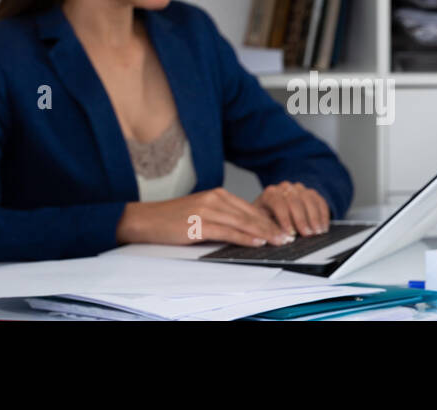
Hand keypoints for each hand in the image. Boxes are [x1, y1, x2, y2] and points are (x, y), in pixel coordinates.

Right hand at [116, 187, 293, 247]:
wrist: (147, 219)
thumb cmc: (173, 218)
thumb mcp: (201, 212)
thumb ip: (222, 217)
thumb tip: (246, 230)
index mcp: (216, 195)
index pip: (249, 208)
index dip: (268, 219)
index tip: (283, 228)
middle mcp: (214, 199)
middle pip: (249, 214)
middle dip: (271, 226)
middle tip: (289, 236)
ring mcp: (206, 210)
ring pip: (242, 222)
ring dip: (264, 233)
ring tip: (280, 241)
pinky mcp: (199, 224)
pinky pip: (227, 231)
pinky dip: (245, 237)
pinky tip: (257, 242)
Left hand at [254, 180, 329, 237]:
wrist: (276, 211)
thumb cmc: (269, 220)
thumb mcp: (263, 225)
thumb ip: (270, 231)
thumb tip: (281, 238)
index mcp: (270, 195)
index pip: (277, 203)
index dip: (285, 219)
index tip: (290, 233)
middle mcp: (284, 188)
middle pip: (294, 200)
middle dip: (301, 219)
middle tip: (307, 234)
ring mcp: (299, 189)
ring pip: (308, 199)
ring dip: (314, 217)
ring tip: (317, 232)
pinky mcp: (311, 193)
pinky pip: (320, 201)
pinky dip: (323, 215)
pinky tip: (324, 228)